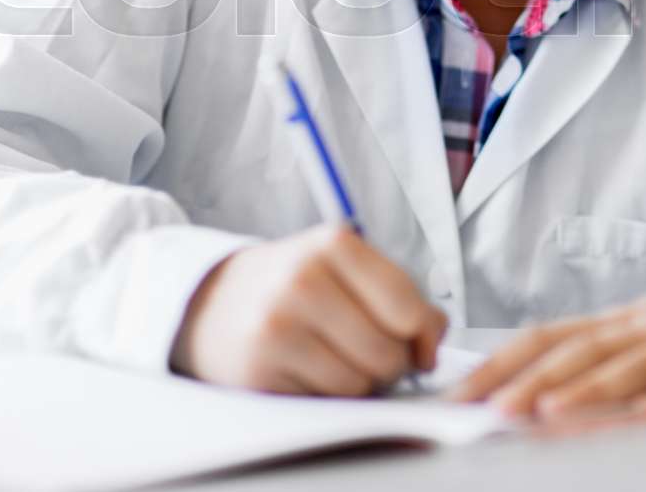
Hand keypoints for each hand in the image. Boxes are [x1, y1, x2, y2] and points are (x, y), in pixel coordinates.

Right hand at [169, 225, 446, 394]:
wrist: (213, 301)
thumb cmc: (296, 283)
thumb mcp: (343, 266)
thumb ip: (397, 294)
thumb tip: (432, 343)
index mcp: (333, 244)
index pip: (406, 305)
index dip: (425, 334)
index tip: (423, 343)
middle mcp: (302, 280)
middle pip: (387, 351)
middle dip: (393, 362)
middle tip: (374, 352)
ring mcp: (276, 326)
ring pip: (359, 382)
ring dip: (362, 382)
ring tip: (341, 359)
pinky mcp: (259, 369)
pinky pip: (325, 400)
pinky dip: (329, 394)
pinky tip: (310, 370)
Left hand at [447, 286, 645, 419]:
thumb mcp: (637, 334)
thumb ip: (587, 360)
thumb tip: (513, 396)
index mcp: (615, 321)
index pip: (546, 337)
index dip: (501, 364)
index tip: (461, 394)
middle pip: (584, 350)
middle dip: (537, 381)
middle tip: (496, 410)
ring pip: (635, 366)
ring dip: (592, 390)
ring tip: (551, 415)